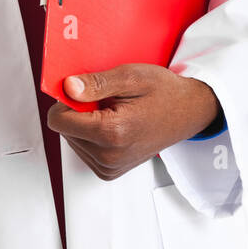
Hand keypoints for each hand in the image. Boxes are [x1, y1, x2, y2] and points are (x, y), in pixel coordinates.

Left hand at [46, 64, 220, 180]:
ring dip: (86, 124)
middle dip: (79, 112)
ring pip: (73, 141)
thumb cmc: (164, 92)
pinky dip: (93, 136)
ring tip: (115, 114)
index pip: (59, 120)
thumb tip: (68, 88)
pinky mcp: (110, 172)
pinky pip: (84, 151)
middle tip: (108, 101)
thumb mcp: (131, 76)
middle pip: (64, 131)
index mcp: (112, 133)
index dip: (67, 100)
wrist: (188, 112)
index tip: (85, 91)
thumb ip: (96, 83)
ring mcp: (110, 167)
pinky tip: (115, 127)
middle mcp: (109, 156)